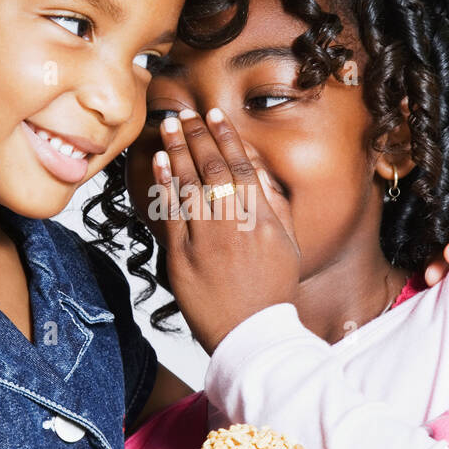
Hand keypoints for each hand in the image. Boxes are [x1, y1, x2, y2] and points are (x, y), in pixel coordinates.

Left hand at [153, 107, 299, 354]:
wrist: (251, 336)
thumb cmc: (272, 292)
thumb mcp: (288, 246)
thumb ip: (274, 205)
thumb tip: (259, 170)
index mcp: (263, 221)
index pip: (243, 167)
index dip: (226, 137)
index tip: (214, 114)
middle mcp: (235, 226)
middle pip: (213, 169)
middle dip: (198, 136)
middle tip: (185, 112)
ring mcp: (206, 242)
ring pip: (189, 186)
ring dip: (178, 150)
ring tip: (169, 125)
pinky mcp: (181, 259)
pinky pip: (170, 214)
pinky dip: (165, 184)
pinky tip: (160, 161)